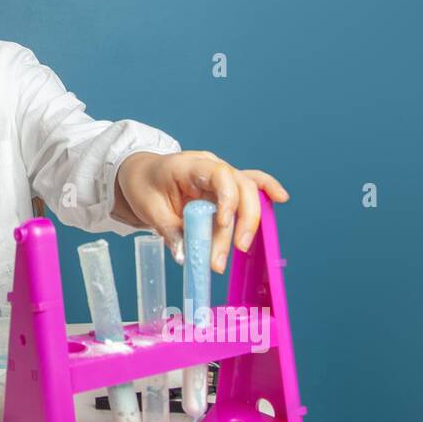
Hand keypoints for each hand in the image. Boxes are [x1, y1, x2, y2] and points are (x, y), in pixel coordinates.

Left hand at [117, 150, 289, 272]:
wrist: (141, 174)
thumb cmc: (144, 186)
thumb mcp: (148, 208)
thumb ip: (169, 231)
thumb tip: (185, 256)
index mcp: (189, 165)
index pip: (219, 174)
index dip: (227, 199)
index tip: (224, 223)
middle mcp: (211, 166)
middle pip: (240, 187)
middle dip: (242, 221)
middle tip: (234, 250)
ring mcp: (221, 175)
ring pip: (247, 193)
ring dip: (248, 223)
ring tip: (239, 250)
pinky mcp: (226, 187)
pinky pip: (250, 185)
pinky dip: (266, 191)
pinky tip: (281, 199)